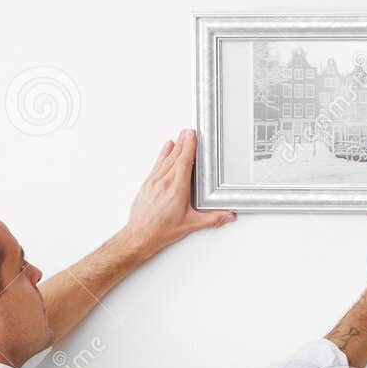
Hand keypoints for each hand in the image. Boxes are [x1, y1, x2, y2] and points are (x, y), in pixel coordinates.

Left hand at [124, 129, 233, 258]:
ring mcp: (154, 182)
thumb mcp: (190, 225)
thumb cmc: (161, 231)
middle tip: (189, 131)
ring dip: (174, 147)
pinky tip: (165, 148)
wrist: (139, 235)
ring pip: (166, 159)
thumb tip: (227, 215)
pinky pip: (157, 165)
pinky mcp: (147, 184)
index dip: (189, 147)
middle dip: (183, 143)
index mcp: (177, 189)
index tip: (193, 137)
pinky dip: (162, 154)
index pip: (185, 162)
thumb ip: (212, 219)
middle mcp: (164, 182)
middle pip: (175, 157)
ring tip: (180, 136)